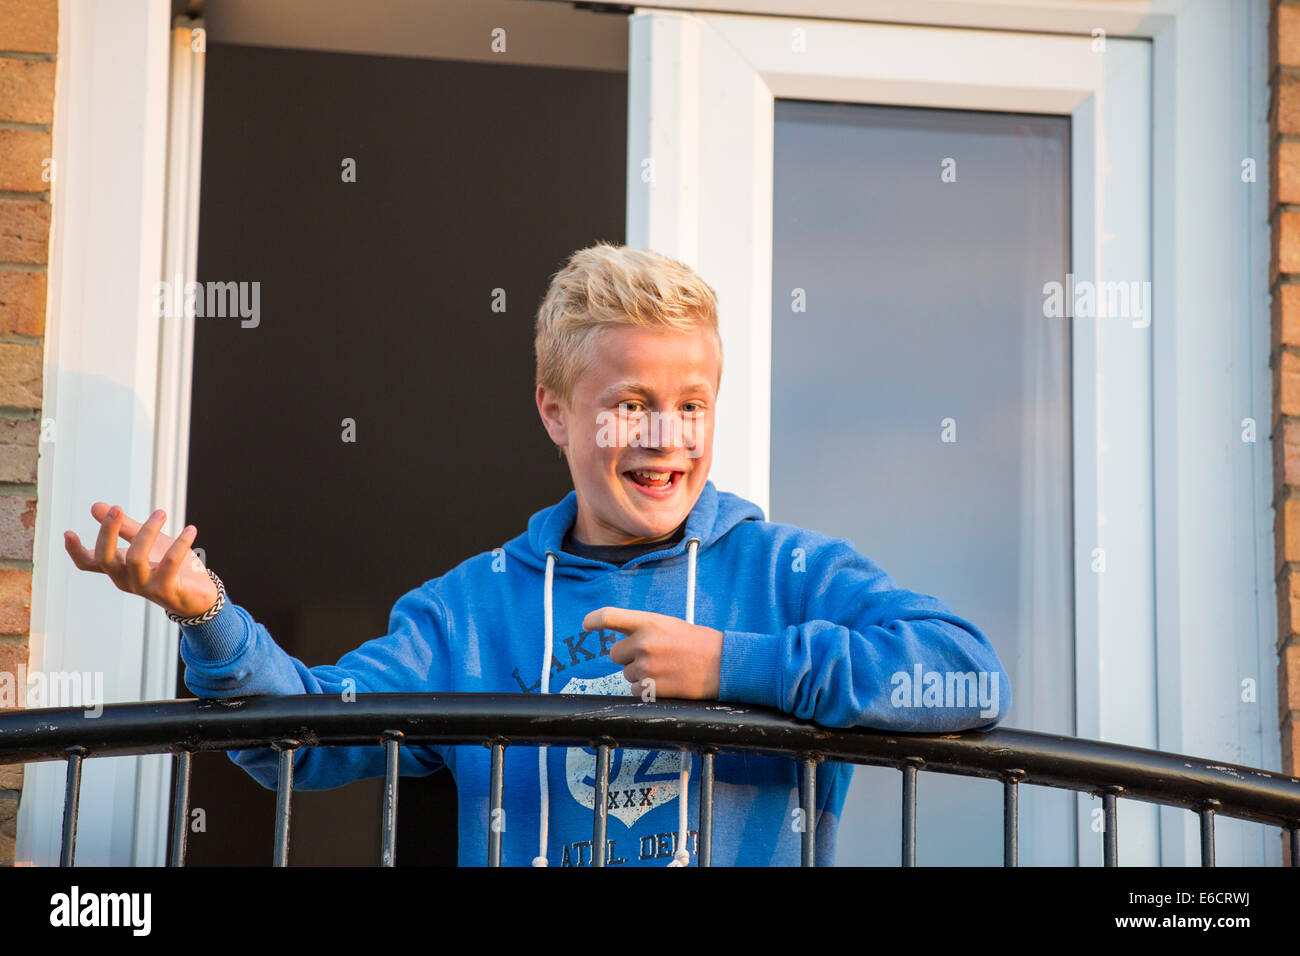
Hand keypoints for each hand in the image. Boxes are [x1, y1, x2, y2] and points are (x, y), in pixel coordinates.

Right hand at [64, 502, 217, 618]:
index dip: (75, 551)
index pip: (89, 563)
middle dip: (108, 532)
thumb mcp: (147, 543)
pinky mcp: (167, 590)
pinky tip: (191, 530)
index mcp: (118, 569)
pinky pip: (170, 563)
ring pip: (135, 558)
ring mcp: (145, 587)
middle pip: (105, 559)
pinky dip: (180, 544)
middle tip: (117, 508)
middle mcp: (126, 580)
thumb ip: (124, 527)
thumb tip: (96, 506)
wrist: (198, 596)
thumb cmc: (169, 568)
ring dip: (147, 531)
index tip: (68, 532)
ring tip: (162, 513)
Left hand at [582, 606, 722, 699]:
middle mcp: (643, 643)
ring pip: (626, 675)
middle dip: (628, 658)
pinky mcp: (651, 687)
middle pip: (615, 655)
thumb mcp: (669, 626)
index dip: (594, 620)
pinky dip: (646, 690)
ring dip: (641, 675)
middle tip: (652, 657)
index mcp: (648, 622)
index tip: (587, 625)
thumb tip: (624, 646)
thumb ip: (644, 631)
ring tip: (666, 669)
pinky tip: (666, 683)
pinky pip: (635, 691)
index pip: (610, 616)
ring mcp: (646, 666)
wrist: (722, 663)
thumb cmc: (698, 644)